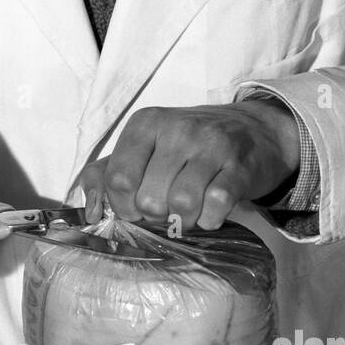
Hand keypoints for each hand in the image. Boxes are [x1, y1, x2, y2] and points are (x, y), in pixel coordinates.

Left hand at [77, 101, 300, 233]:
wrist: (253, 131)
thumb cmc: (190, 146)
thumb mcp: (145, 148)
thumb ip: (106, 175)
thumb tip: (90, 213)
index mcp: (146, 124)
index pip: (119, 179)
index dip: (124, 207)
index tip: (137, 210)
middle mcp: (177, 130)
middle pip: (149, 198)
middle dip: (156, 216)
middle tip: (168, 208)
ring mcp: (210, 146)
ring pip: (181, 205)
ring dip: (184, 220)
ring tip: (189, 211)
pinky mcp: (239, 166)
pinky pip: (215, 207)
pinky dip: (210, 220)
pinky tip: (211, 211)